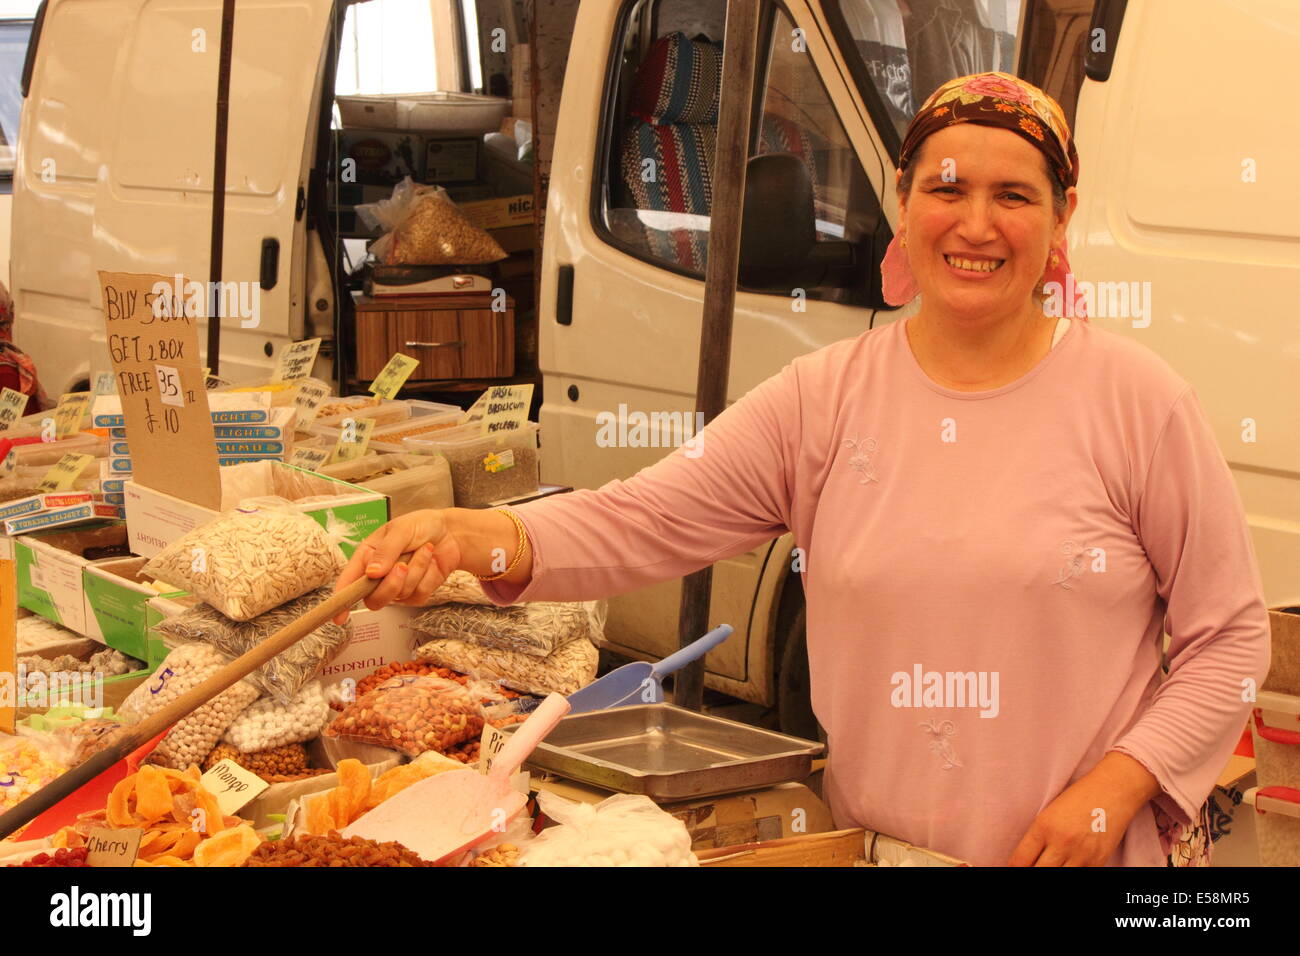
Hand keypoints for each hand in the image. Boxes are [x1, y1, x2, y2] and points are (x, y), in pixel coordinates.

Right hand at [332, 509, 461, 623]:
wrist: (450, 533)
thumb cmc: (420, 526)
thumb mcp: (400, 530)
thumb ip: (386, 552)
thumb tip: (371, 573)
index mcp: (367, 557)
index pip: (348, 582)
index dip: (342, 600)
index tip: (339, 616)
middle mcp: (378, 575)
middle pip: (373, 598)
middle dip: (390, 584)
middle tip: (403, 565)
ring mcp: (397, 586)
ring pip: (399, 595)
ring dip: (415, 571)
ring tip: (423, 550)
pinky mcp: (415, 593)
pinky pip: (418, 595)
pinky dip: (427, 576)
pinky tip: (430, 561)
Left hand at [1008, 752, 1160, 865]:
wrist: (1113, 790)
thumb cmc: (1077, 799)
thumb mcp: (1049, 813)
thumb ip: (1037, 838)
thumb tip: (1024, 861)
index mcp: (1044, 826)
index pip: (1020, 861)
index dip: (1014, 868)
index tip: (1013, 869)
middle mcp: (1062, 842)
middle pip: (1038, 872)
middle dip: (1031, 873)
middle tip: (1030, 867)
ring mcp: (1081, 854)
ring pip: (1058, 877)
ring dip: (1051, 873)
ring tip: (1049, 866)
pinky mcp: (1098, 861)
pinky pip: (1079, 876)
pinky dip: (1070, 872)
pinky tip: (1066, 866)